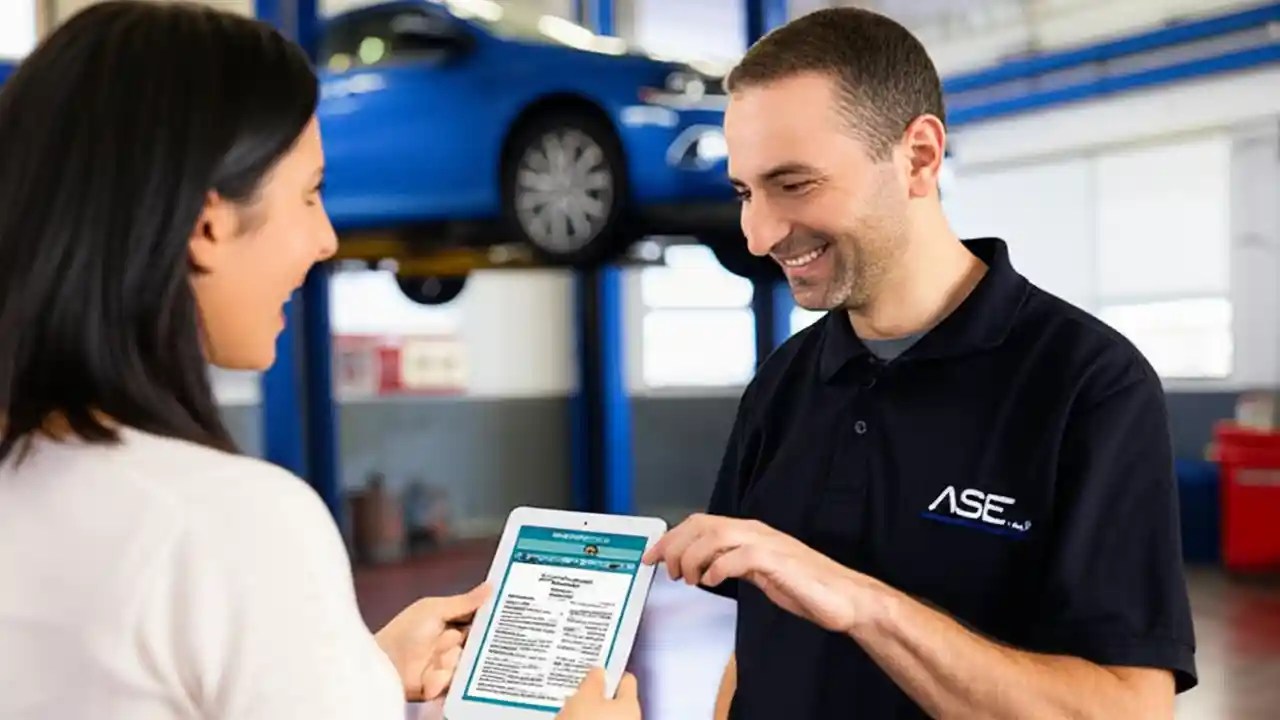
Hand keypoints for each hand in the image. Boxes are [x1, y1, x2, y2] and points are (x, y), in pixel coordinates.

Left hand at [375, 583, 489, 701]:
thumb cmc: (405, 632)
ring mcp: (449, 665)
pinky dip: (444, 677)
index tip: (507, 616)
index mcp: (451, 622)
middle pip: (478, 643)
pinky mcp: (446, 685)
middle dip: (476, 642)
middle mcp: (453, 643)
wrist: (384, 664)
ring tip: (436, 657)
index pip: (478, 620)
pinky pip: (457, 681)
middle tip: (470, 640)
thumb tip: (491, 587)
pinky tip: (431, 673)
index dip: (491, 619)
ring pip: (468, 662)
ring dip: (453, 659)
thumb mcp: (434, 609)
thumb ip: (464, 601)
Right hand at [556, 667, 640, 719]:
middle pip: (613, 700)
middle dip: (594, 695)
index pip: (626, 680)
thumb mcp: (584, 698)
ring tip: (564, 709)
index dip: (610, 672)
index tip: (593, 668)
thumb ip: (593, 681)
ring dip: (585, 713)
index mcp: (630, 704)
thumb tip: (599, 671)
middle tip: (574, 689)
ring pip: (602, 717)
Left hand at [642, 514, 866, 633]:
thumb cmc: (806, 586)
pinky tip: (712, 581)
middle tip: (666, 570)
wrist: (844, 598)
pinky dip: (719, 567)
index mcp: (750, 532)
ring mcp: (768, 544)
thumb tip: (704, 567)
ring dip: (693, 556)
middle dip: (675, 545)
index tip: (652, 556)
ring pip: (716, 534)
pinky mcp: (778, 561)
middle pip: (702, 524)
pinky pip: (740, 556)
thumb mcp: (759, 572)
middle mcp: (756, 532)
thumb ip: (733, 563)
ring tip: (688, 578)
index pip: (701, 523)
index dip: (672, 537)